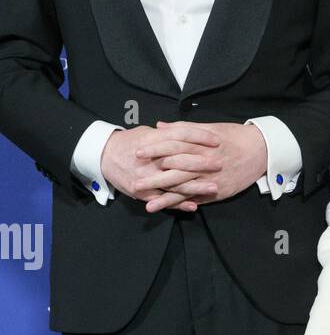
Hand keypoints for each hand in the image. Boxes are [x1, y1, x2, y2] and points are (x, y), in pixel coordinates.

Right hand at [101, 124, 221, 212]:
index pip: (181, 134)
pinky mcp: (143, 192)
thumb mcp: (147, 132)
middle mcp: (151, 158)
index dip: (200, 136)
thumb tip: (186, 129)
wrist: (103, 156)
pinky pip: (163, 199)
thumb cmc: (128, 142)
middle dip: (202, 163)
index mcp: (154, 139)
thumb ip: (167, 132)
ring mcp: (147, 177)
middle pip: (181, 160)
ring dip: (196, 187)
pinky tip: (194, 205)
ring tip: (214, 188)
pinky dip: (178, 203)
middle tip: (221, 164)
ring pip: (175, 183)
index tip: (216, 140)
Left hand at [141, 120, 267, 212]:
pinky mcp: (218, 191)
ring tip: (148, 205)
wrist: (260, 150)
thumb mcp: (208, 128)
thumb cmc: (233, 136)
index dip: (154, 149)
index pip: (172, 146)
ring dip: (165, 198)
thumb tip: (160, 126)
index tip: (138, 152)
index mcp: (199, 144)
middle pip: (174, 171)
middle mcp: (204, 162)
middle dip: (154, 178)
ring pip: (185, 189)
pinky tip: (171, 210)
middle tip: (134, 183)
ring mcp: (211, 179)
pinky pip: (198, 198)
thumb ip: (183, 129)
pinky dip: (184, 205)